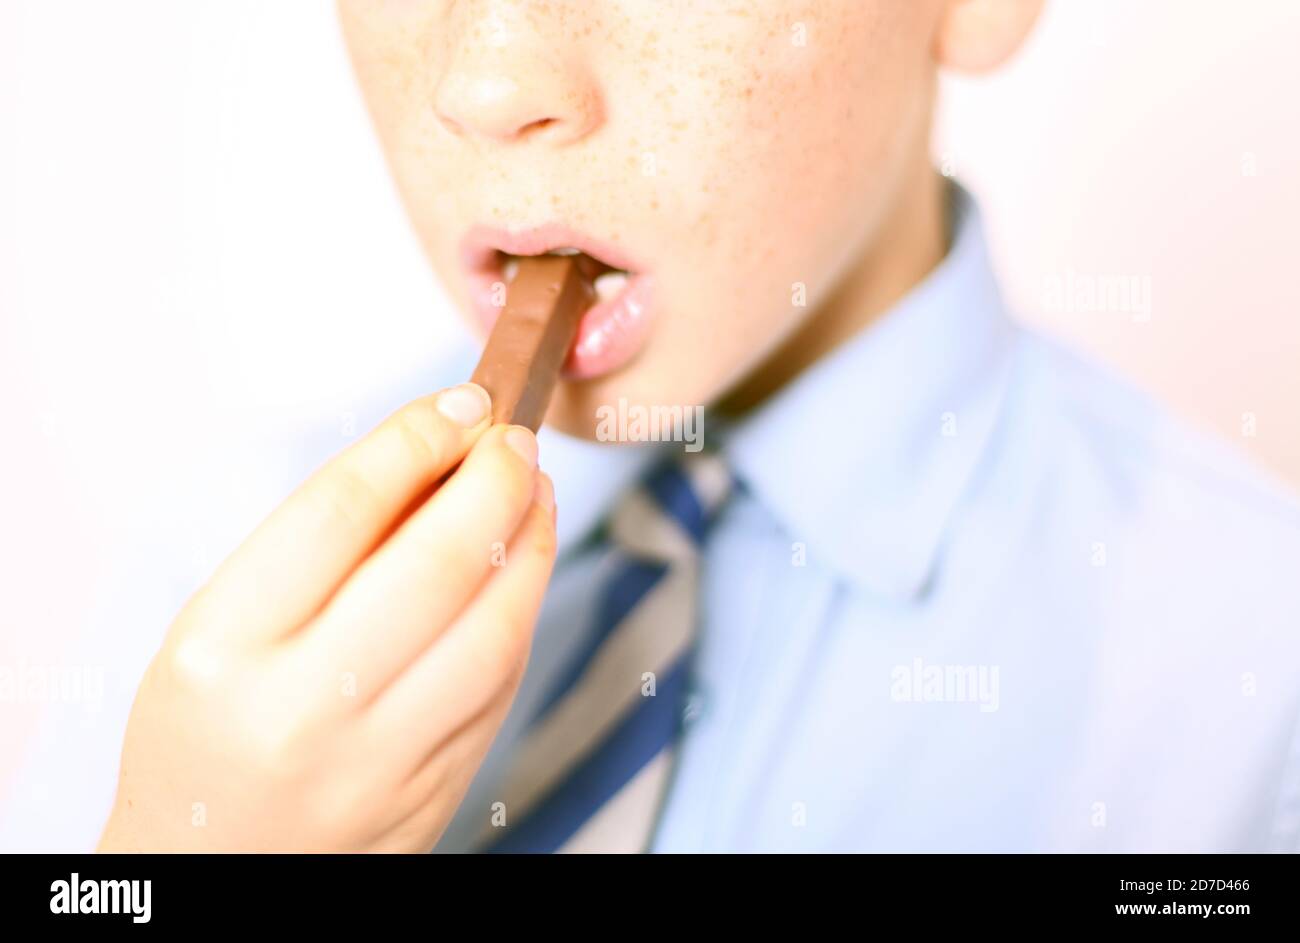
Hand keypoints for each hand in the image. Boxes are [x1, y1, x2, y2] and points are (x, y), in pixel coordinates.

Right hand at [98, 384, 555, 851]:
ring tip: (535, 494)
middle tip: (514, 442)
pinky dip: (521, 612)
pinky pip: (501, 684)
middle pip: (437, 564)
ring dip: (530, 545)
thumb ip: (315, 547)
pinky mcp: (433, 792)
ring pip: (494, 629)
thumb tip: (432, 454)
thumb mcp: (218, 625)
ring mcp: (378, 762)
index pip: (341, 511)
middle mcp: (305, 708)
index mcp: (226, 648)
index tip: (459, 405)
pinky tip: (520, 568)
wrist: (217, 867)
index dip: (414, 441)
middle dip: (495, 482)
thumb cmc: (209, 731)